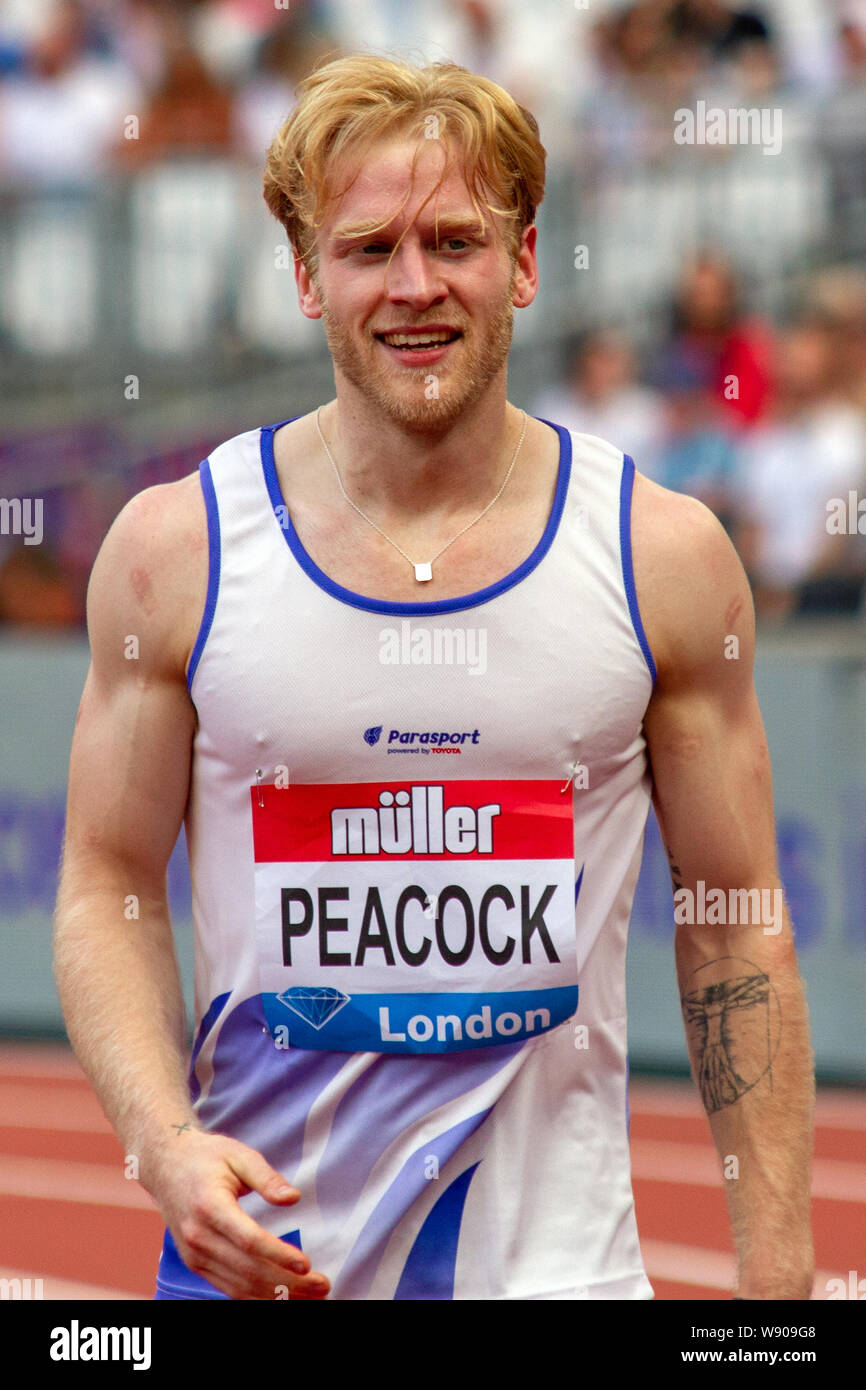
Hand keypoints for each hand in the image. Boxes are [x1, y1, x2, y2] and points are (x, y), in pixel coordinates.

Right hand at [144, 1128, 330, 1299]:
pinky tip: (281, 1296)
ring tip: (311, 1295)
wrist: (165, 1165)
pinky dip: (256, 1296)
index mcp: (210, 1206)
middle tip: (322, 1285)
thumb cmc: (206, 1157)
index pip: (248, 1241)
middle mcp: (198, 1236)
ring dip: (276, 1296)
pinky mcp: (195, 1263)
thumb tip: (293, 1198)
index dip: (278, 1256)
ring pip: (239, 1286)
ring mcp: (194, 1255)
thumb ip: (267, 1177)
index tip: (306, 1265)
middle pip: (247, 1270)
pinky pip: (228, 1288)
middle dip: (287, 1283)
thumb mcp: (239, 1154)